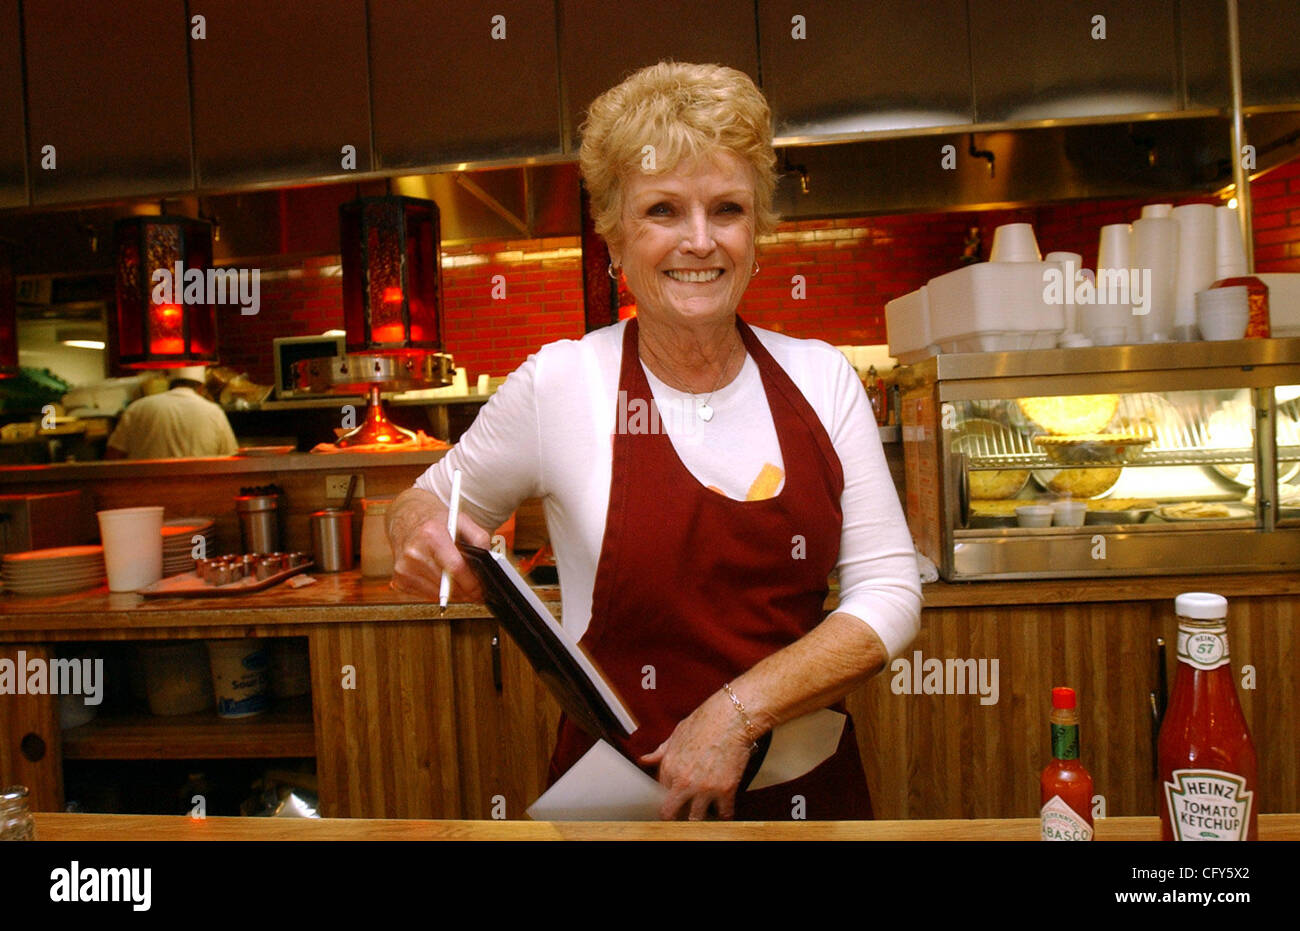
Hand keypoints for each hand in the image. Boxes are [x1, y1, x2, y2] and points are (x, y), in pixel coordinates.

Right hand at [388, 488, 490, 602]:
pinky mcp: (399, 579)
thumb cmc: (435, 521)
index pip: (456, 568)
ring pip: (438, 594)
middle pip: (448, 585)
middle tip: (475, 591)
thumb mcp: (461, 520)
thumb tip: (488, 561)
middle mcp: (414, 552)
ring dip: (452, 593)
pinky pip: (426, 595)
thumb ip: (479, 538)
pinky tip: (440, 578)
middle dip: (465, 591)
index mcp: (431, 535)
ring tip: (458, 582)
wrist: (406, 519)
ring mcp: (404, 568)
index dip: (472, 584)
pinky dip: (437, 591)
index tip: (481, 590)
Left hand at [640, 690, 756, 820]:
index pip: (660, 795)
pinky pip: (724, 813)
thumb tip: (645, 759)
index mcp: (669, 768)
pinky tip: (724, 811)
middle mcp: (684, 781)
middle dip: (676, 817)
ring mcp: (705, 788)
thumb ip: (660, 752)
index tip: (674, 801)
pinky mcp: (725, 790)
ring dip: (700, 816)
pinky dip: (725, 814)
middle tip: (683, 813)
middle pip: (671, 814)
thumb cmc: (705, 721)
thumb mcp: (676, 735)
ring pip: (696, 818)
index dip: (667, 799)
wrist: (731, 717)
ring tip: (704, 812)